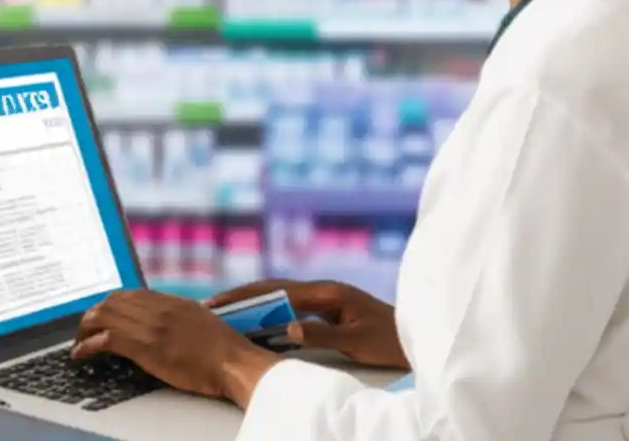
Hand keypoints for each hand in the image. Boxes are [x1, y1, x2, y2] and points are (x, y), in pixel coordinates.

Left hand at [73, 289, 278, 408]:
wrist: (233, 361)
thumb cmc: (224, 350)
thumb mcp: (202, 321)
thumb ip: (182, 316)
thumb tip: (172, 321)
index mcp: (172, 302)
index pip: (131, 295)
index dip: (112, 304)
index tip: (103, 314)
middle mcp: (158, 308)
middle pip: (113, 301)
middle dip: (94, 314)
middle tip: (86, 329)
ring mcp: (150, 325)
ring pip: (105, 315)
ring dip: (86, 328)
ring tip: (79, 341)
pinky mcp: (145, 346)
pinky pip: (106, 339)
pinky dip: (88, 345)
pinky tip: (80, 353)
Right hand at [205, 280, 409, 370]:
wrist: (417, 338)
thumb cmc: (390, 341)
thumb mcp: (355, 341)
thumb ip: (321, 335)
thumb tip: (287, 328)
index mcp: (327, 292)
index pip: (277, 290)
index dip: (246, 296)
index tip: (221, 302)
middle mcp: (322, 291)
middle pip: (273, 288)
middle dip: (242, 296)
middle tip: (210, 305)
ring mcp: (324, 299)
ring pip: (280, 296)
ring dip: (253, 302)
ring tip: (224, 311)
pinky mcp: (327, 310)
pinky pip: (289, 307)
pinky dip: (268, 311)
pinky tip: (255, 320)